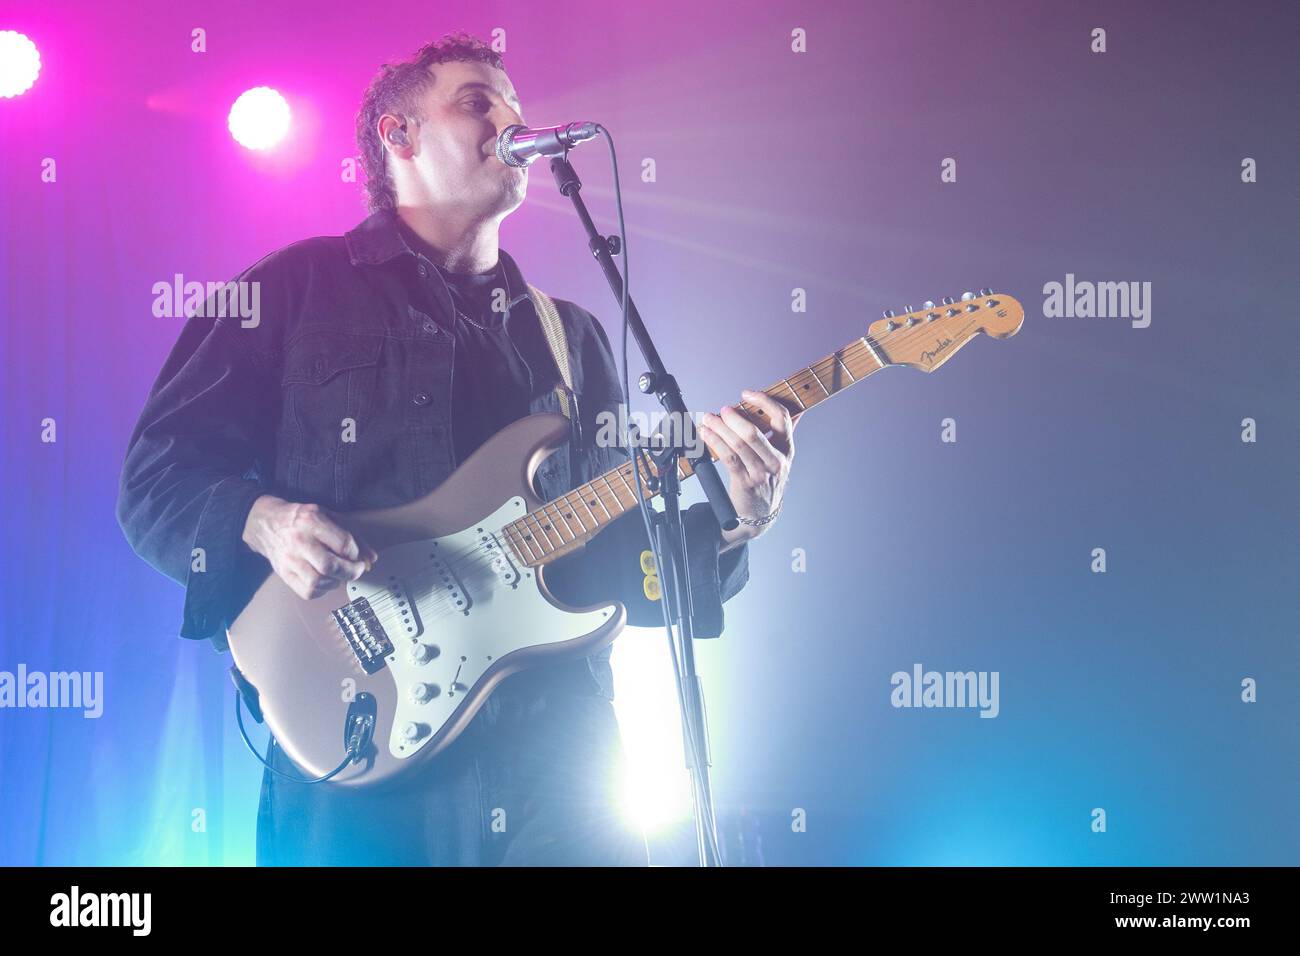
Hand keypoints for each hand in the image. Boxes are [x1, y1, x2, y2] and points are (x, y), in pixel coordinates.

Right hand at [241, 495, 378, 600]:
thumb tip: (371, 558)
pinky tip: (325, 580)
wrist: (266, 523)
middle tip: (357, 570)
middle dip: (351, 572)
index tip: (358, 556)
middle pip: (330, 566)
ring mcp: (289, 559)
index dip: (357, 554)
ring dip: (336, 582)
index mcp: (312, 521)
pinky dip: (322, 590)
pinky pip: (307, 592)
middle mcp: (298, 541)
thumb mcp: (329, 517)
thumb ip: (353, 536)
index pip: (344, 544)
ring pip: (318, 582)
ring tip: (339, 574)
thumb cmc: (302, 519)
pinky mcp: (283, 573)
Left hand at [698, 389, 796, 550]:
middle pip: (755, 432)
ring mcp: (761, 473)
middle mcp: (777, 461)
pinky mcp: (745, 483)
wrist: (760, 516)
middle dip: (734, 418)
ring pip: (739, 445)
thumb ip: (783, 436)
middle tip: (722, 410)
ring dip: (720, 429)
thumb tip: (795, 412)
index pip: (783, 418)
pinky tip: (707, 435)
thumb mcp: (780, 460)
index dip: (765, 401)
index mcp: (787, 450)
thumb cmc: (767, 483)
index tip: (747, 393)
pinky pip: (729, 458)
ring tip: (708, 419)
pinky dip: (716, 443)